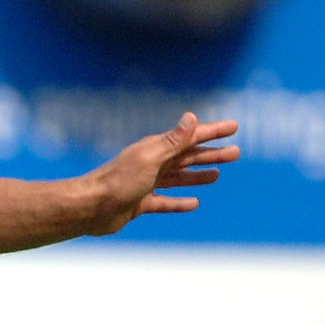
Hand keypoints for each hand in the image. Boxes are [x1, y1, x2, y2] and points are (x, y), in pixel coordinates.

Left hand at [79, 114, 241, 235]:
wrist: (89, 207)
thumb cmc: (118, 181)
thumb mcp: (150, 158)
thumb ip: (172, 141)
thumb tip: (192, 117)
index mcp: (156, 149)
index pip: (191, 137)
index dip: (213, 132)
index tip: (233, 127)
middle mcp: (152, 164)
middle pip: (188, 157)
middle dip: (211, 154)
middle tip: (235, 153)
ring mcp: (145, 184)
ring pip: (178, 178)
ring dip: (198, 176)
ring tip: (217, 175)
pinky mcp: (139, 203)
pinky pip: (165, 202)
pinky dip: (179, 202)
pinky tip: (193, 203)